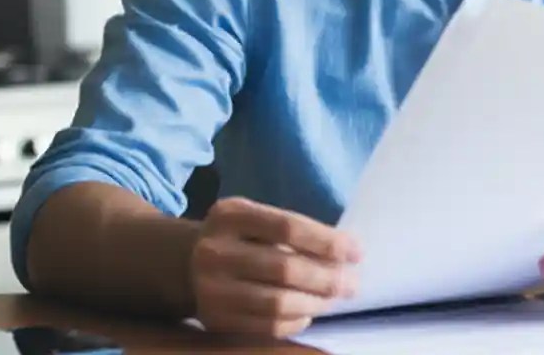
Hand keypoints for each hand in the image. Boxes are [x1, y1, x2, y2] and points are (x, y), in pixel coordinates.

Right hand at [190, 197, 360, 336]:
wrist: (186, 263)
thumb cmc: (241, 237)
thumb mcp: (258, 219)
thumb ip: (296, 233)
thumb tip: (346, 255)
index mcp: (231, 215)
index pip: (288, 227)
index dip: (327, 241)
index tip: (356, 252)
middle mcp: (215, 251)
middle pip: (284, 268)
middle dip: (327, 278)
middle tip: (352, 283)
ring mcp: (210, 289)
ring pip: (276, 303)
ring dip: (315, 303)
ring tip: (333, 299)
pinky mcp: (213, 320)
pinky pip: (265, 327)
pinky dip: (295, 321)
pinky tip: (308, 313)